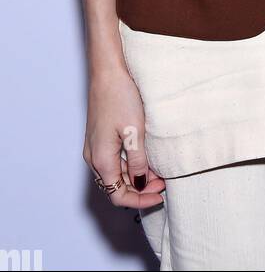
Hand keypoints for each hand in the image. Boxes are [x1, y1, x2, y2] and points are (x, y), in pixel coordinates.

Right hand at [85, 65, 165, 209]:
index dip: (139, 200)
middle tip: (162, 181)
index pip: (117, 196)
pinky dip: (129, 164)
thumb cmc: (120, 97)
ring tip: (157, 169)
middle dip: (139, 189)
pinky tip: (145, 156)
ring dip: (135, 177)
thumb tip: (140, 182)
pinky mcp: (99, 137)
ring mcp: (95, 146)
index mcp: (101, 159)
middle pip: (116, 187)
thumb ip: (138, 162)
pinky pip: (113, 160)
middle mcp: (94, 156)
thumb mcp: (135, 133)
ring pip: (115, 174)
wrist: (108, 71)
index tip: (158, 196)